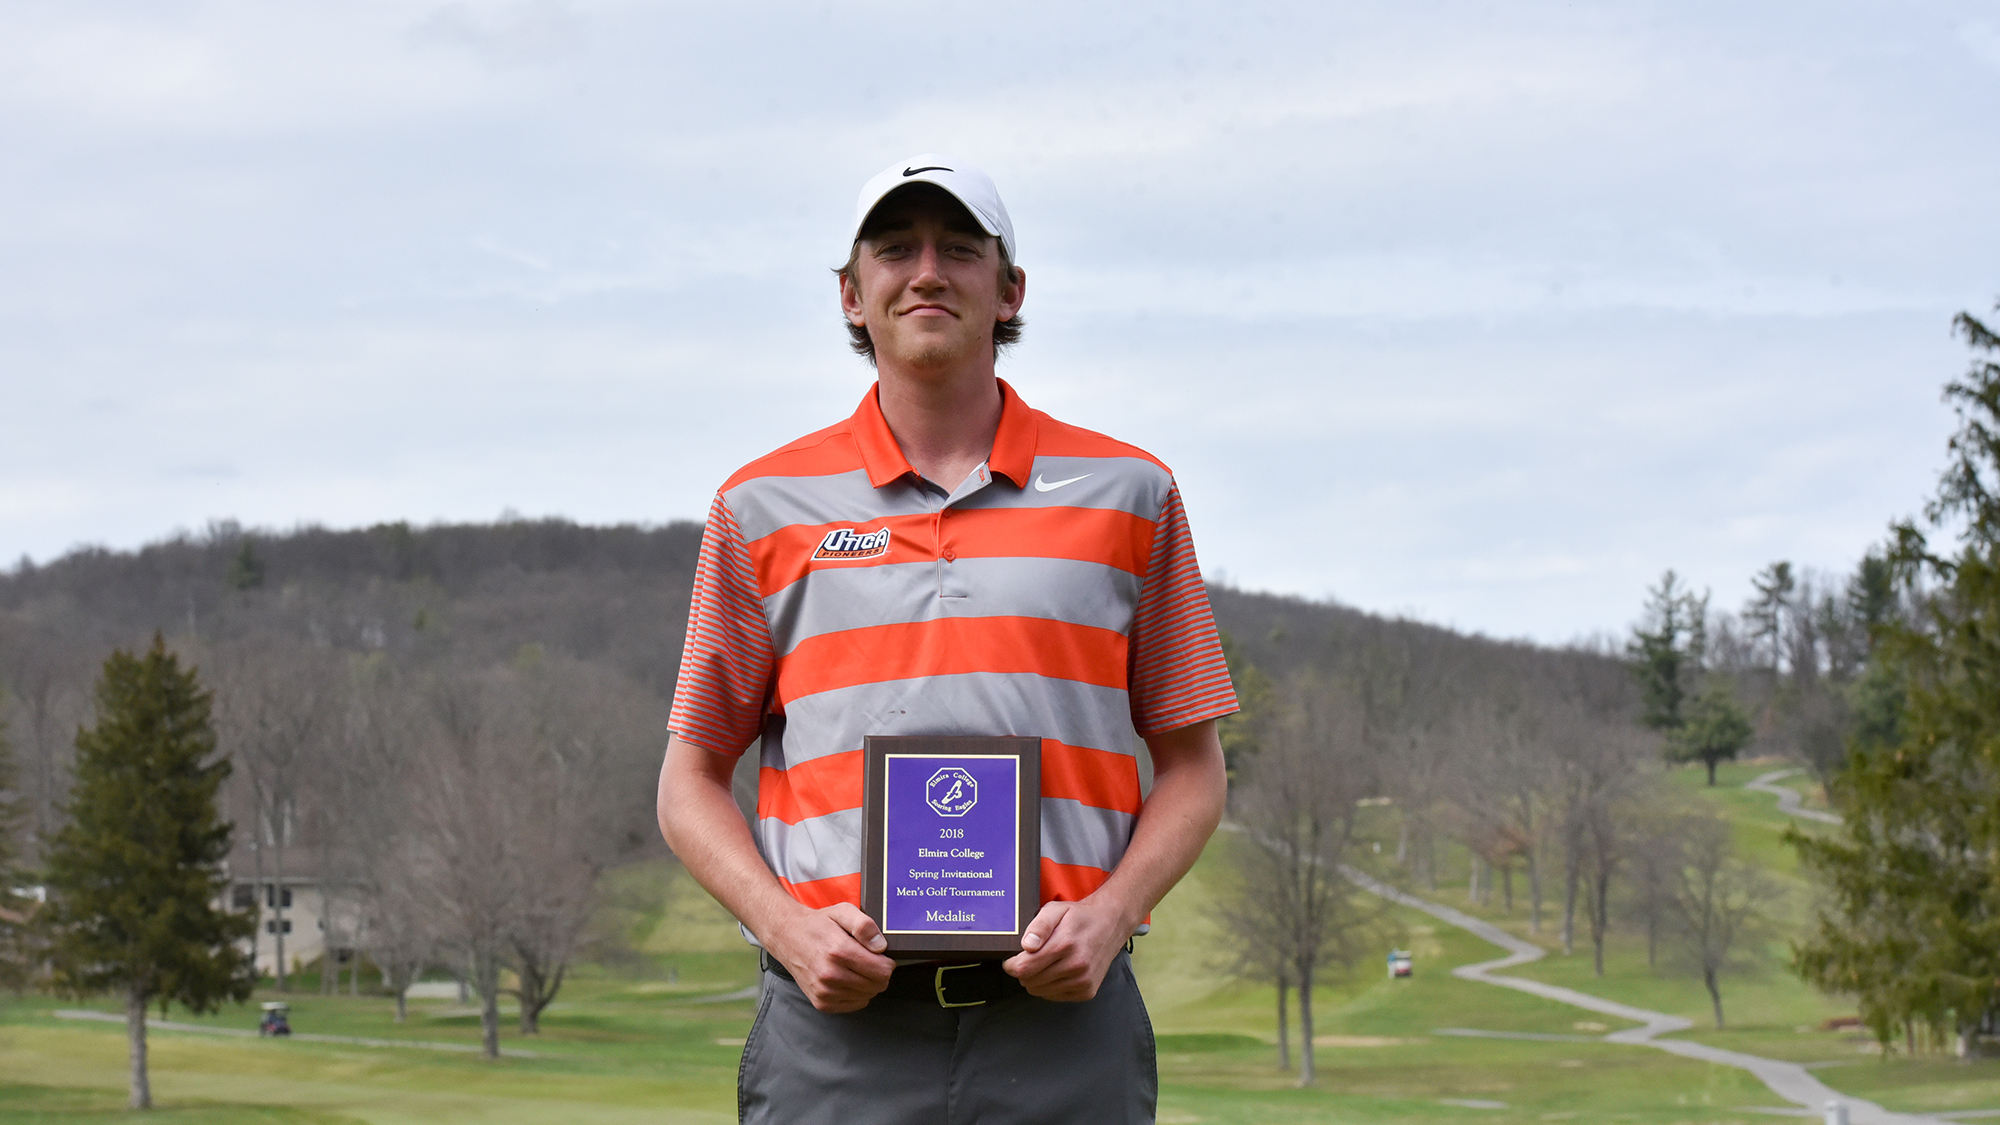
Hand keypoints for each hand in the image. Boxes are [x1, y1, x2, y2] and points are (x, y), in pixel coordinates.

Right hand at [764, 902, 895, 1012]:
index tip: (882, 956)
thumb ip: (864, 925)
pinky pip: (855, 1005)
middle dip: (879, 973)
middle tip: (869, 961)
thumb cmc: (818, 924)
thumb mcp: (842, 911)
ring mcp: (824, 991)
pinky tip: (848, 979)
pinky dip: (857, 994)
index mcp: (839, 951)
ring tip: (855, 968)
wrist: (788, 937)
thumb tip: (881, 946)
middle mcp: (830, 974)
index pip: (881, 971)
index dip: (887, 963)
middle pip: (877, 985)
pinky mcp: (821, 1003)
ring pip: (867, 996)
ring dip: (867, 983)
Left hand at [1001, 897, 1130, 1001]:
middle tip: (1031, 958)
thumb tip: (1027, 945)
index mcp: (1065, 945)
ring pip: (1040, 991)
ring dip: (1037, 979)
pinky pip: (1054, 996)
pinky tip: (1058, 970)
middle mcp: (1075, 966)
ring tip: (1046, 962)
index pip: (1024, 968)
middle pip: (1029, 982)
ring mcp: (1083, 981)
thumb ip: (1039, 926)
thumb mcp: (1055, 910)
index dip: (1011, 964)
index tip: (1012, 958)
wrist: (1111, 924)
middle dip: (1024, 971)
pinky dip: (1050, 986)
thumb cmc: (1080, 917)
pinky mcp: (1087, 992)